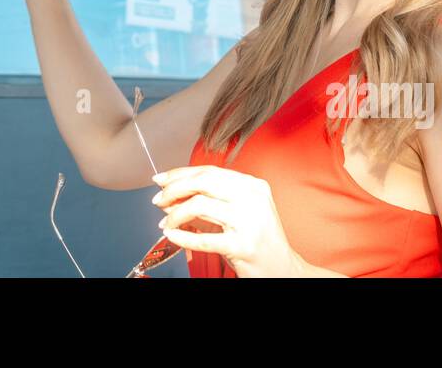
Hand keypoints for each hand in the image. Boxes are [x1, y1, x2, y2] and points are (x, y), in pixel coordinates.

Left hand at [152, 165, 307, 277]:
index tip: (160, 179)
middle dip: (173, 189)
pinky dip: (182, 237)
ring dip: (175, 215)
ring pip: (199, 205)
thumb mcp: (238, 212)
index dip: (180, 173)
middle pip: (202, 182)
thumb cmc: (258, 240)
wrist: (284, 269)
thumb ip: (207, 201)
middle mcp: (252, 198)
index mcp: (252, 185)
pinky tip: (172, 236)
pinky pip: (203, 239)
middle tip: (158, 200)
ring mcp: (249, 221)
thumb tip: (170, 195)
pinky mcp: (243, 245)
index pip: (208, 171)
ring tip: (166, 223)